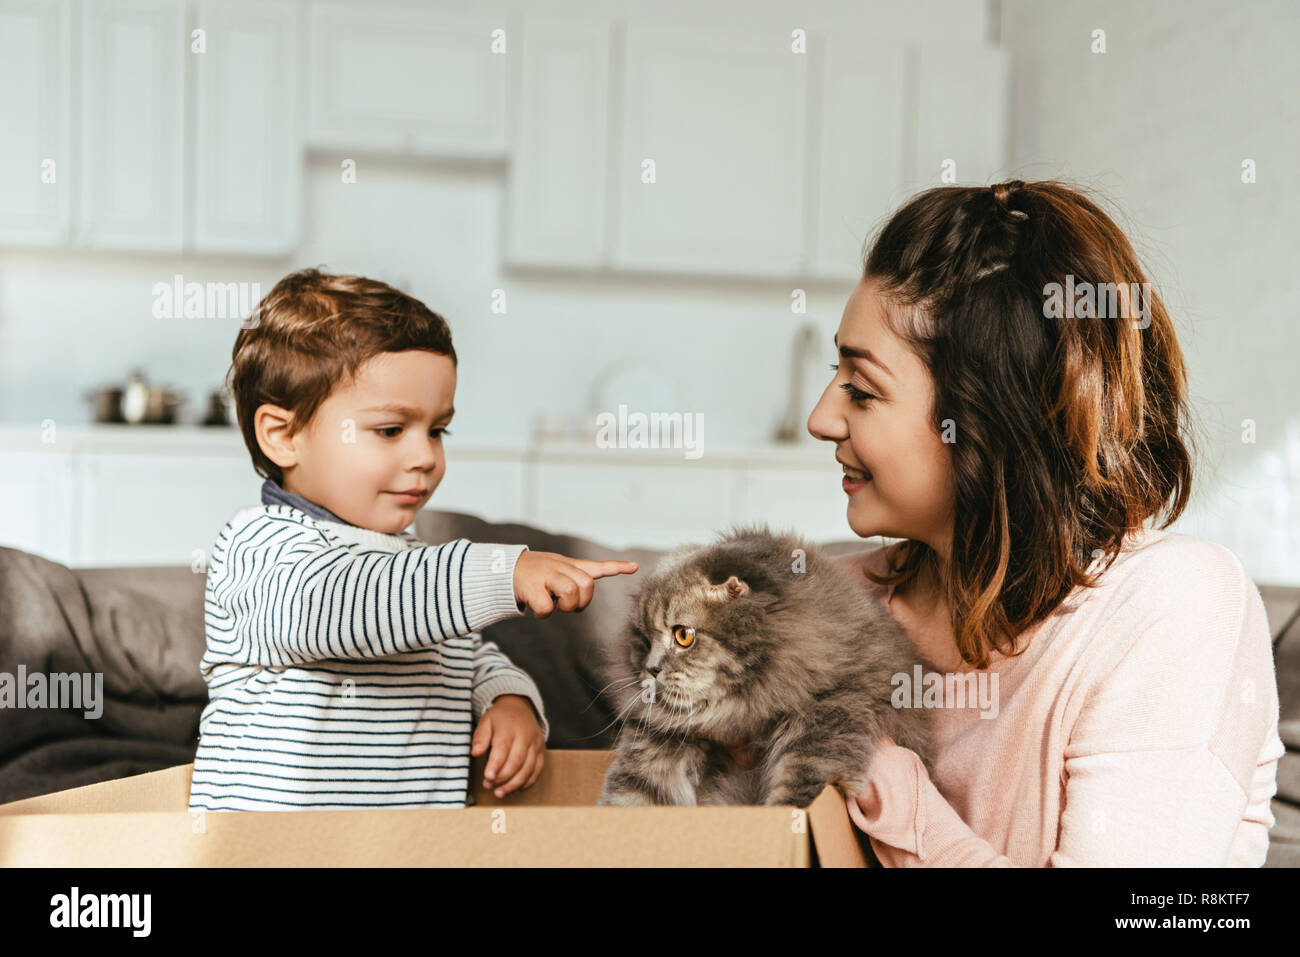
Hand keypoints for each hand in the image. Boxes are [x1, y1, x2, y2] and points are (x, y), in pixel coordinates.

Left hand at [470, 695, 545, 797]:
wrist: (520, 708)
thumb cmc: (500, 718)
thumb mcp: (486, 721)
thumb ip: (480, 737)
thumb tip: (475, 753)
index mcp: (509, 728)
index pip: (503, 749)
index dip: (495, 765)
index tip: (487, 778)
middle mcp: (525, 736)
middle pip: (517, 761)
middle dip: (503, 778)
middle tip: (489, 786)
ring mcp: (536, 744)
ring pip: (528, 768)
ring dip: (514, 784)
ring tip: (500, 792)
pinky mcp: (542, 751)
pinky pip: (538, 770)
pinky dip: (528, 782)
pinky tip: (516, 789)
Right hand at [512, 551, 637, 618]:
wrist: (502, 568)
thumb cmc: (533, 575)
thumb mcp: (554, 571)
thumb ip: (571, 579)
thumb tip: (582, 597)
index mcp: (567, 566)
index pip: (596, 566)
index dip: (616, 567)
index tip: (635, 566)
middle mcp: (559, 568)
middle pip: (586, 585)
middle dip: (581, 602)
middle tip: (567, 605)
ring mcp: (546, 576)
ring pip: (570, 593)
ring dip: (565, 606)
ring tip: (554, 605)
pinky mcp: (531, 587)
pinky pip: (547, 607)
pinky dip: (543, 614)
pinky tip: (536, 608)